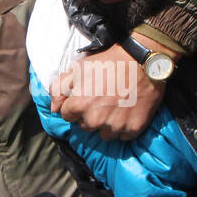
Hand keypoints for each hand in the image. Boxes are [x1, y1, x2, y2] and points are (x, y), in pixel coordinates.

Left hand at [50, 32, 169, 140]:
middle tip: (103, 99)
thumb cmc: (108, 62)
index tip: (86, 96)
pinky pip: (123, 136)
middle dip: (90, 116)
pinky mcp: (133, 129)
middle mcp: (95, 120)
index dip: (75, 105)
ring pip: (104, 134)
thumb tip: (54, 109)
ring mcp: (115, 126)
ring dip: (107, 124)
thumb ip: (58, 89)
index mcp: (79, 105)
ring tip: (116, 106)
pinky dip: (124, 126)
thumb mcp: (77, 68)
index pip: (68, 116)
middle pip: (85, 126)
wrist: (141, 61)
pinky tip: (128, 111)